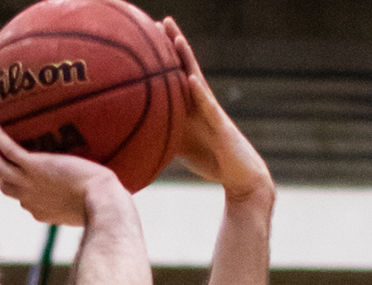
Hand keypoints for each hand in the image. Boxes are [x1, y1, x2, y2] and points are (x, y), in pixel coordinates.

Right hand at [0, 120, 123, 226]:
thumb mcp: (92, 204)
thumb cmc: (104, 202)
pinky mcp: (34, 167)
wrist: (100, 201)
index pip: (23, 201)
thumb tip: (100, 191)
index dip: (16, 191)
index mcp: (42, 211)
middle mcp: (30, 199)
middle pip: (4, 187)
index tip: (16, 182)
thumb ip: (87, 199)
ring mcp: (30, 182)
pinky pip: (9, 150)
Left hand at [158, 17, 272, 201]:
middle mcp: (200, 102)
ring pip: (198, 80)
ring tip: (176, 39)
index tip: (144, 34)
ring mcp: (212, 110)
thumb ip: (160, 134)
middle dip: (174, 44)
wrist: (239, 176)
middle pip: (185, 67)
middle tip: (161, 21)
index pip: (173, 75)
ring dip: (188, 60)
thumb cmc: (210, 160)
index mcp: (189, 106)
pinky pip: (209, 106)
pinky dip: (199, 93)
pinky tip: (191, 79)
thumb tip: (132, 135)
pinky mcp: (221, 124)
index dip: (161, 55)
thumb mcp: (178, 145)